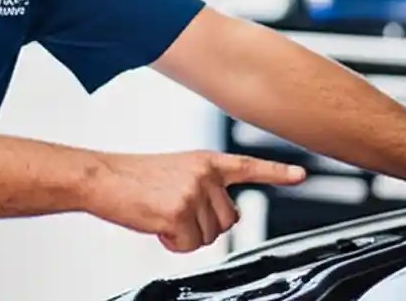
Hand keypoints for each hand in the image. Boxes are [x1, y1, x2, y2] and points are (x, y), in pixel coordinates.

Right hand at [83, 151, 305, 252]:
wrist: (103, 178)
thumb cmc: (135, 178)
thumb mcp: (177, 171)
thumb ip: (204, 186)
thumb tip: (221, 215)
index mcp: (206, 161)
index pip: (249, 166)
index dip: (278, 173)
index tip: (302, 175)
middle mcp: (205, 174)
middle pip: (229, 220)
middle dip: (205, 226)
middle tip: (175, 213)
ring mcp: (194, 191)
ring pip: (209, 236)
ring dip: (186, 235)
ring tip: (162, 214)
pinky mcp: (180, 211)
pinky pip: (189, 245)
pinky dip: (172, 243)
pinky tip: (156, 224)